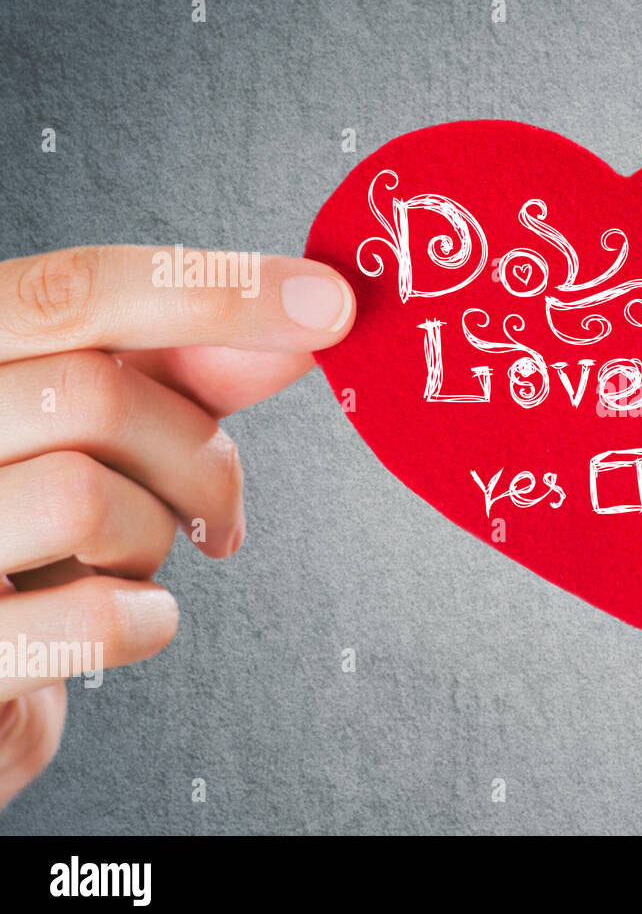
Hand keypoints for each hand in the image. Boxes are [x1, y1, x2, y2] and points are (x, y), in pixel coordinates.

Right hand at [0, 245, 353, 807]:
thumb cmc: (34, 525)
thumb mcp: (100, 430)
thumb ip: (189, 370)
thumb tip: (315, 312)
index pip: (75, 292)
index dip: (216, 292)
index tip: (334, 307)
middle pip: (95, 398)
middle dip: (198, 459)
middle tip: (219, 510)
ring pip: (85, 499)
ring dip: (155, 537)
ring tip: (133, 560)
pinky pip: (92, 619)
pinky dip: (146, 621)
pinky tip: (128, 618)